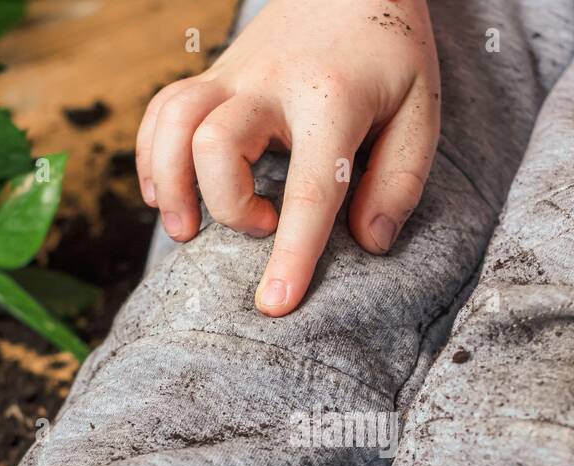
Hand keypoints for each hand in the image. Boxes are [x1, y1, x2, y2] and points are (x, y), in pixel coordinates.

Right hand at [135, 0, 440, 316]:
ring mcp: (234, 75)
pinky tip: (164, 194)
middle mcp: (272, 85)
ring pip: (174, 124)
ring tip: (185, 230)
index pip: (310, 188)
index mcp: (333, 100)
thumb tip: (369, 242)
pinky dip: (152, 156)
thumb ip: (400, 179)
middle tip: (262, 227)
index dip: (292, 253)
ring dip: (170, 185)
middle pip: (216, 146)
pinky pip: (161, 111)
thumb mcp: (420, 108)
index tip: (275, 305)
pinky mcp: (214, 75)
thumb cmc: (390, 52)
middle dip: (228, 207)